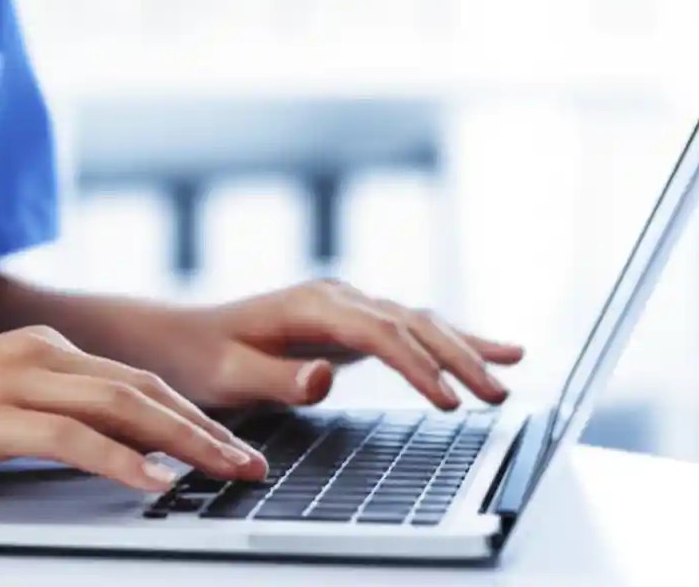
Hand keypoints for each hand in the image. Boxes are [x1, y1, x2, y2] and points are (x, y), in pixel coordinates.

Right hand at [0, 327, 265, 490]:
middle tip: (252, 463)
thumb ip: (42, 416)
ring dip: (184, 443)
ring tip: (227, 472)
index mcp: (42, 350)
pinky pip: (70, 437)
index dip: (190, 414)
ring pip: (121, 406)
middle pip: (144, 389)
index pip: (136, 381)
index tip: (230, 444)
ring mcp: (12, 380)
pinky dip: (121, 460)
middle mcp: (37, 354)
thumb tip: (98, 449)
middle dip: (206, 429)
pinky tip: (155, 483)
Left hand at [140, 280, 524, 410]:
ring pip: (422, 321)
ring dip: (465, 347)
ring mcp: (351, 306)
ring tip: (512, 371)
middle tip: (497, 395)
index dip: (418, 367)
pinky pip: (414, 329)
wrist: (186, 338)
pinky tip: (492, 349)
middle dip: (459, 357)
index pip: (380, 333)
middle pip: (413, 322)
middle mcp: (339, 297)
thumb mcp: (230, 375)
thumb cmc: (205, 358)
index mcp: (312, 305)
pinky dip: (453, 340)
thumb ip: (278, 376)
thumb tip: (325, 377)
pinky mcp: (356, 323)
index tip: (448, 401)